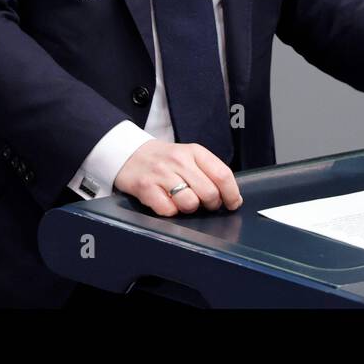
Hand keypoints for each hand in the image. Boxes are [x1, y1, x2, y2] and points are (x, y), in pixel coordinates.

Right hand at [113, 140, 243, 215]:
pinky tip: (166, 202)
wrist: (130, 154)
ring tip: (182, 201)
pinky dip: (170, 211)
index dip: (232, 193)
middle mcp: (179, 160)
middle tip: (204, 203)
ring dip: (189, 208)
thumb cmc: (165, 160)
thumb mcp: (189, 156)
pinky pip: (168, 210)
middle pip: (209, 192)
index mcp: (195, 152)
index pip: (222, 174)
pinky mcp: (145, 187)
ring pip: (190, 203)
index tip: (233, 203)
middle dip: (211, 204)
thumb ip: (209, 172)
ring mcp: (161, 173)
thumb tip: (232, 197)